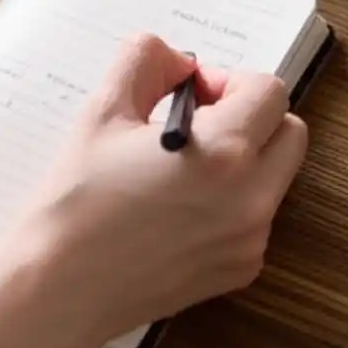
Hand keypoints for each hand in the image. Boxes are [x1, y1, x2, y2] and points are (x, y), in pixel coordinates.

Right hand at [19, 34, 308, 340]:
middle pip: (288, 132)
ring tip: (180, 167)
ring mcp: (249, 239)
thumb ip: (147, 61)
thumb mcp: (104, 111)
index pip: (269, 91)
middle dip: (251, 116)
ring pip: (275, 176)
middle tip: (198, 122)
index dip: (230, 80)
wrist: (59, 287)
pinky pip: (255, 218)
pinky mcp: (239, 269)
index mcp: (224, 152)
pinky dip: (231, 202)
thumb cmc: (76, 204)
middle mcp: (250, 198)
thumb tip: (179, 60)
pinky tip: (176, 208)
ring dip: (243, 159)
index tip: (194, 92)